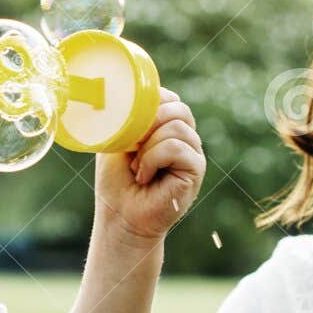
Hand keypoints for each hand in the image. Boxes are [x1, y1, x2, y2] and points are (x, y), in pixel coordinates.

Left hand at [93, 87, 204, 243]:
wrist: (120, 216)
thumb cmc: (116, 182)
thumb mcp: (116, 140)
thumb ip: (126, 117)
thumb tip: (128, 96)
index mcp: (168, 126)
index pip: (168, 98)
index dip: (148, 104)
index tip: (127, 127)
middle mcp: (185, 137)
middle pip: (177, 108)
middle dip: (148, 123)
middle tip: (131, 148)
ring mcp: (193, 153)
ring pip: (176, 127)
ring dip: (147, 147)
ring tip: (137, 168)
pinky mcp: (196, 169)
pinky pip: (176, 148)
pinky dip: (153, 159)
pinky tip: (145, 177)